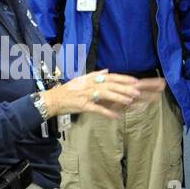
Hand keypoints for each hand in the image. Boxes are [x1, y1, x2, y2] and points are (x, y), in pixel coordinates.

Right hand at [44, 70, 163, 119]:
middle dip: (124, 87)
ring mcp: (86, 94)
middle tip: (137, 91)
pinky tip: (116, 116)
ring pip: (105, 94)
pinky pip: (97, 109)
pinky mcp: (82, 105)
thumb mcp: (80, 80)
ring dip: (118, 97)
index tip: (135, 80)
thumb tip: (106, 71)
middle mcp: (89, 84)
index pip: (110, 76)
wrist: (52, 99)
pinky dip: (107, 113)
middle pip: (110, 84)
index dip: (123, 78)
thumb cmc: (67, 91)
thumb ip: (94, 75)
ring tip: (130, 100)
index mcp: (89, 78)